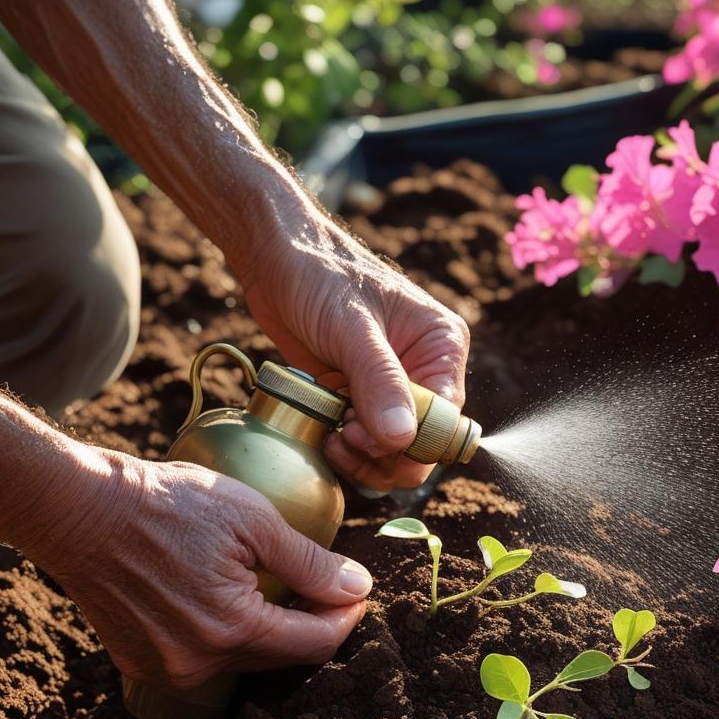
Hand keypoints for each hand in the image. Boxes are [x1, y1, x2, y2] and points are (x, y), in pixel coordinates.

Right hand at [32, 450, 369, 689]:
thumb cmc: (165, 503)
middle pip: (282, 656)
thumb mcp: (252, 519)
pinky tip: (232, 597)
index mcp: (232, 629)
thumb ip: (309, 562)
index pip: (315, 643)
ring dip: (270, 628)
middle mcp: (199, 663)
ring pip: (246, 658)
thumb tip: (357, 588)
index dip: (345, 618)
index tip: (357, 592)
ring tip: (277, 584)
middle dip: (312, 622)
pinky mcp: (141, 664)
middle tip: (325, 583)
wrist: (77, 508)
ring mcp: (166, 669)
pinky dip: (229, 633)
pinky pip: (206, 658)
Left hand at [237, 204, 469, 491]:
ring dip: (365, 459)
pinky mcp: (361, 398)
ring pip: (394, 452)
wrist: (273, 259)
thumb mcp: (351, 326)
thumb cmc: (317, 274)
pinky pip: (366, 443)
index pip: (445, 419)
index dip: (409, 441)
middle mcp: (426, 371)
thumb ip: (378, 380)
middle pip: (423, 444)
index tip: (363, 435)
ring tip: (332, 439)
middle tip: (344, 439)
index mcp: (441, 347)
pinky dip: (348, 451)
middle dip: (385, 454)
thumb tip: (403, 438)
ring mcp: (393, 388)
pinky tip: (325, 436)